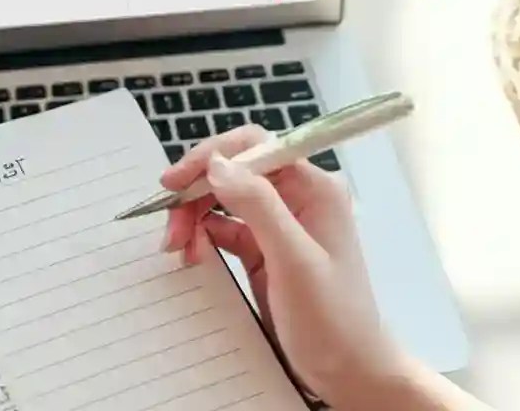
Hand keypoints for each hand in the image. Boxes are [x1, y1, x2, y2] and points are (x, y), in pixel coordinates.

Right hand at [161, 126, 486, 410]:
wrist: (349, 372)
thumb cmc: (335, 321)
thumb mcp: (294, 261)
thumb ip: (258, 206)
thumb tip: (218, 164)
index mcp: (314, 188)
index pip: (254, 148)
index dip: (211, 157)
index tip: (176, 181)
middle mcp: (297, 199)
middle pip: (232, 173)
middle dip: (197, 193)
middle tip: (170, 226)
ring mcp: (279, 225)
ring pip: (223, 201)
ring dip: (194, 216)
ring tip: (178, 247)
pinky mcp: (264, 251)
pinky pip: (224, 230)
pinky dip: (202, 237)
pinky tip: (192, 256)